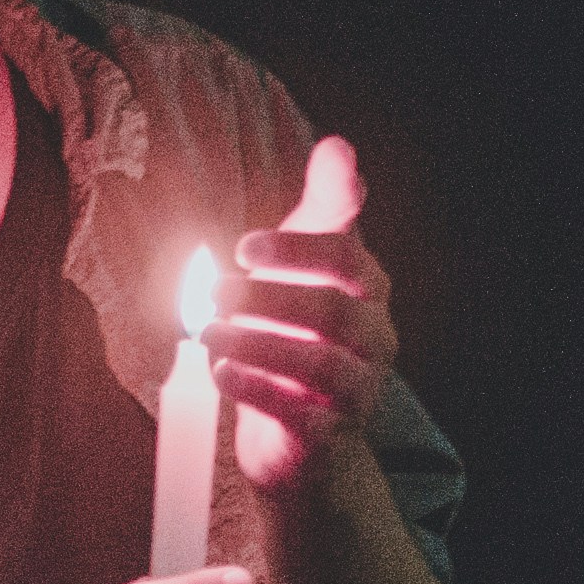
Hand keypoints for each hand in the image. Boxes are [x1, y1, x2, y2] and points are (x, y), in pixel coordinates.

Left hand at [214, 136, 391, 495]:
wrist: (306, 437)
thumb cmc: (305, 331)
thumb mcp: (311, 265)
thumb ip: (327, 206)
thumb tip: (338, 145)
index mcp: (369, 290)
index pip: (347, 256)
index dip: (296, 248)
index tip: (244, 246)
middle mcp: (374, 338)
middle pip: (333, 309)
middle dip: (270, 295)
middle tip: (214, 291)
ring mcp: (358, 390)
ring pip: (318, 362)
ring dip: (256, 342)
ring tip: (208, 332)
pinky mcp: (330, 435)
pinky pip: (300, 412)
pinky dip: (256, 389)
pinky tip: (219, 372)